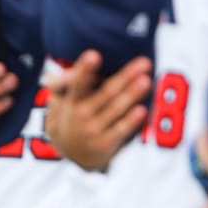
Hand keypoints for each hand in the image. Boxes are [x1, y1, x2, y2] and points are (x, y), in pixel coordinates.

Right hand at [43, 52, 152, 170]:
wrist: (72, 152)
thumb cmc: (73, 115)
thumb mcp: (62, 98)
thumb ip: (67, 79)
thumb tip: (79, 58)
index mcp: (72, 99)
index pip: (78, 81)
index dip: (84, 69)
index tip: (93, 55)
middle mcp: (82, 114)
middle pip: (107, 92)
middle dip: (125, 76)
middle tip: (143, 63)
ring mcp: (93, 130)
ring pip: (116, 109)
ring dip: (132, 94)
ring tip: (145, 81)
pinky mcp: (105, 144)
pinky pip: (121, 130)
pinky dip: (131, 120)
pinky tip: (141, 109)